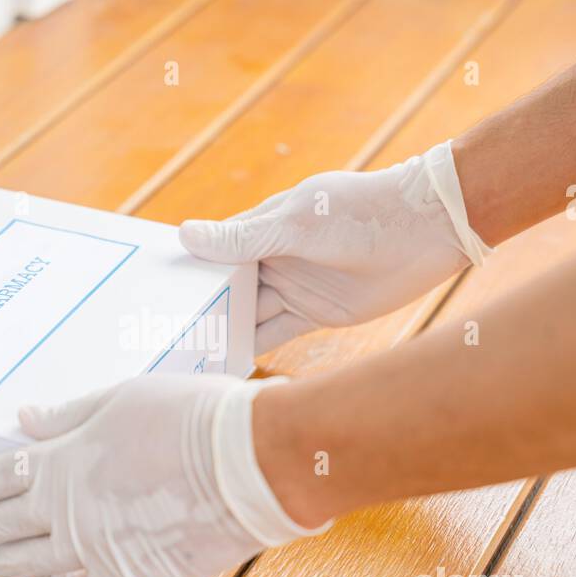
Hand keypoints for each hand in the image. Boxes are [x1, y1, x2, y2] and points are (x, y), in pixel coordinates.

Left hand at [0, 374, 326, 576]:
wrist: (254, 465)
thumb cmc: (192, 417)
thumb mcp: (123, 397)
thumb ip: (69, 415)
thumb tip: (25, 420)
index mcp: (64, 462)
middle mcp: (70, 512)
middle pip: (1, 526)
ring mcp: (100, 550)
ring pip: (31, 563)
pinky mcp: (135, 575)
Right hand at [178, 140, 490, 352]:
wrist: (429, 230)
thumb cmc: (361, 213)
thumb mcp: (297, 224)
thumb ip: (243, 238)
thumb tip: (183, 236)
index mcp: (262, 224)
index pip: (211, 250)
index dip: (183, 270)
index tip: (145, 292)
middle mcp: (272, 255)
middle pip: (224, 286)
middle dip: (196, 307)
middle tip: (155, 335)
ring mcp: (293, 284)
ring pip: (246, 312)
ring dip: (220, 331)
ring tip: (181, 356)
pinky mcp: (316, 311)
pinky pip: (274, 332)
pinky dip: (251, 347)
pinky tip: (223, 363)